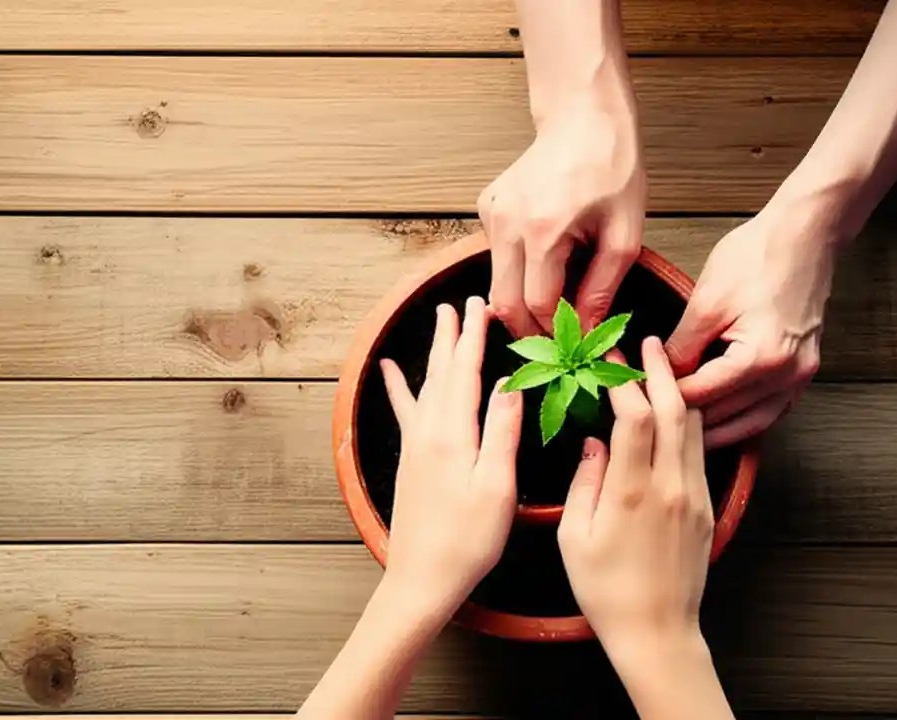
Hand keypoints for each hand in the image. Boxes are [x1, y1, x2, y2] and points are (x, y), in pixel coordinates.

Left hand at [378, 296, 523, 612]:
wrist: (421, 579)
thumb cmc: (467, 540)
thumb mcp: (497, 487)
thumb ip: (502, 432)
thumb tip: (509, 385)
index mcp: (452, 435)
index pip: (465, 372)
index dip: (474, 336)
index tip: (482, 305)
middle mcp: (427, 432)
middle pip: (441, 371)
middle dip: (453, 334)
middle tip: (462, 301)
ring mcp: (414, 445)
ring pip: (425, 384)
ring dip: (434, 352)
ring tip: (440, 322)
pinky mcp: (409, 460)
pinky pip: (404, 408)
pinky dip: (398, 385)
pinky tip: (387, 370)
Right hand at [478, 90, 646, 335]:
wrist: (584, 118)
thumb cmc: (612, 169)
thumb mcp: (624, 234)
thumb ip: (602, 288)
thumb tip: (587, 331)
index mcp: (544, 230)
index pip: (538, 305)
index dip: (557, 332)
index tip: (578, 344)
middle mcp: (507, 224)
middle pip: (505, 302)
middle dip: (530, 328)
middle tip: (558, 339)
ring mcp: (492, 214)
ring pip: (497, 282)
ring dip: (523, 299)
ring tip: (557, 298)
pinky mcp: (487, 207)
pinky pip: (497, 256)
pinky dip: (518, 268)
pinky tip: (545, 255)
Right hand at [558, 338, 711, 651]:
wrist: (657, 632)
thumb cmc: (605, 590)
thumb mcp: (575, 537)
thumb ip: (584, 482)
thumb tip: (594, 442)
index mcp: (631, 490)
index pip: (634, 414)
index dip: (623, 380)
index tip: (609, 360)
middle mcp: (670, 486)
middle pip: (673, 409)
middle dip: (661, 370)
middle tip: (649, 343)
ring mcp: (694, 496)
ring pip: (694, 427)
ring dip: (679, 393)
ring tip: (663, 370)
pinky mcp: (706, 509)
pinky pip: (699, 453)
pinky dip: (688, 425)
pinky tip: (675, 417)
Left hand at [664, 198, 836, 447]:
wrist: (806, 233)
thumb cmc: (760, 255)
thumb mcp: (707, 300)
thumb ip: (683, 345)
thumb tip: (660, 373)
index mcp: (762, 358)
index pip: (702, 395)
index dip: (664, 397)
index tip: (638, 399)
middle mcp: (787, 375)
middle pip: (726, 416)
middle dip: (687, 419)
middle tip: (651, 420)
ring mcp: (801, 376)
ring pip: (752, 424)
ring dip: (717, 430)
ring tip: (680, 433)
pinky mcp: (804, 369)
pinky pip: (772, 410)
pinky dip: (745, 419)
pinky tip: (722, 420)